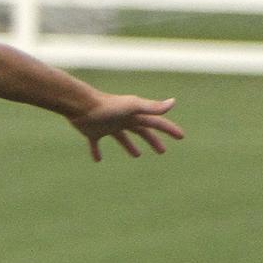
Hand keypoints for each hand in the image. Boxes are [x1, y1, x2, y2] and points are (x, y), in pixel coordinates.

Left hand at [68, 96, 183, 162]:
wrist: (81, 105)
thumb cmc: (107, 106)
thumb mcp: (132, 107)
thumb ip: (152, 107)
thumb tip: (173, 102)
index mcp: (134, 115)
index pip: (156, 123)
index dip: (169, 129)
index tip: (181, 136)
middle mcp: (123, 119)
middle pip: (142, 131)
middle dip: (152, 140)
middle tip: (162, 151)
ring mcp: (108, 126)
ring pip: (122, 137)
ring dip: (130, 146)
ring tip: (136, 156)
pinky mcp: (93, 132)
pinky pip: (96, 144)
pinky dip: (97, 151)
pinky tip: (97, 160)